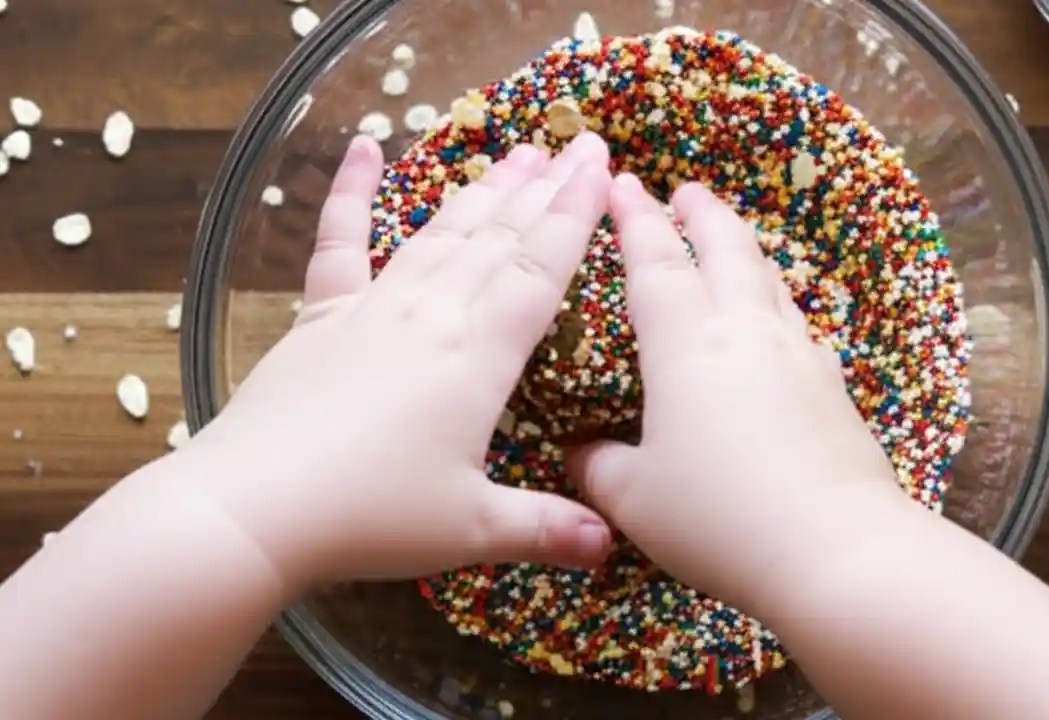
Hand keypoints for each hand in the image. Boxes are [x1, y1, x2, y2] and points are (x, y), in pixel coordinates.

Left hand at [184, 133, 615, 584]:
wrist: (254, 508)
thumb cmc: (371, 516)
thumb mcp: (472, 529)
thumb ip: (546, 528)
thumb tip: (611, 545)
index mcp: (479, 355)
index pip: (540, 269)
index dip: (576, 216)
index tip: (602, 167)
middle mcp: (432, 314)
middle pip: (499, 238)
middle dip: (544, 189)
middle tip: (577, 145)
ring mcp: (373, 308)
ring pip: (440, 232)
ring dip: (483, 190)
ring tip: (516, 152)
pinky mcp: (322, 318)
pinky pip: (339, 241)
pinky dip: (349, 191)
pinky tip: (363, 148)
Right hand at [568, 175, 905, 611]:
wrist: (835, 547)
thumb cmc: (717, 516)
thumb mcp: (634, 499)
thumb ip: (599, 468)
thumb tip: (582, 454)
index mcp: (685, 343)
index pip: (654, 262)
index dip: (635, 219)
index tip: (622, 183)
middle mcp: (745, 332)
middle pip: (727, 250)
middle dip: (702, 214)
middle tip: (686, 190)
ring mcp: (798, 356)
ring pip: (770, 282)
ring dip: (745, 251)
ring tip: (732, 242)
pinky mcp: (834, 390)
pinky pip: (801, 329)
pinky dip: (781, 309)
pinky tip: (783, 327)